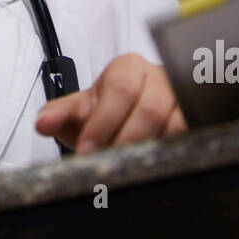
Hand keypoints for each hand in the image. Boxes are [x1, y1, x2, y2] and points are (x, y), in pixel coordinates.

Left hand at [34, 54, 186, 153]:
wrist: (128, 118)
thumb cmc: (105, 110)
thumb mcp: (79, 110)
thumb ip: (58, 113)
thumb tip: (42, 123)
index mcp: (128, 68)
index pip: (120, 89)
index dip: (103, 121)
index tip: (86, 149)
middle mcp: (158, 78)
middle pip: (149, 108)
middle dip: (124, 140)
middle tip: (106, 164)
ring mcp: (181, 100)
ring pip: (175, 125)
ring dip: (149, 151)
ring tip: (127, 170)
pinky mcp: (196, 120)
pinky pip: (191, 138)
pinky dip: (172, 155)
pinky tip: (153, 168)